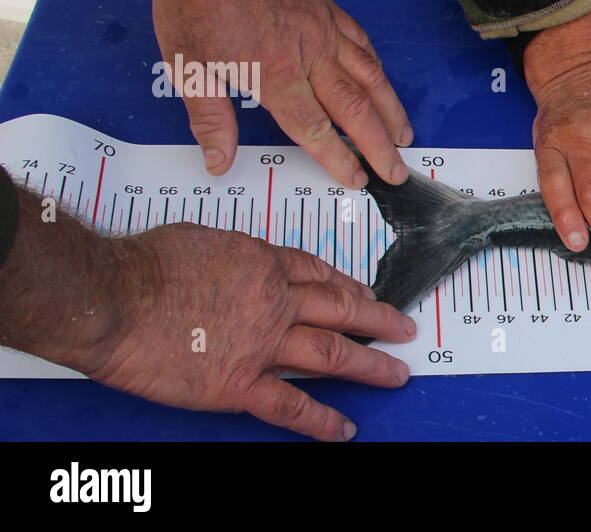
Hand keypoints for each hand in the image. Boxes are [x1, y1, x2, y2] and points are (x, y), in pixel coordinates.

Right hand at [77, 223, 415, 440]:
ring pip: (332, 354)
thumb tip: (241, 264)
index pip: (319, 274)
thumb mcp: (203, 239)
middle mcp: (274, 302)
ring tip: (395, 373)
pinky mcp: (240, 384)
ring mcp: (262, 345)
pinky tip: (344, 428)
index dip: (347, 286)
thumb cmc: (143, 265)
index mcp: (263, 264)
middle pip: (341, 309)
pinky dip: (321, 420)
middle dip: (377, 319)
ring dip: (370, 365)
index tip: (363, 293)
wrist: (112, 298)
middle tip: (402, 328)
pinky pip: (291, 406)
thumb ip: (234, 255)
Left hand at [152, 0, 411, 187]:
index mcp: (275, 74)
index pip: (314, 128)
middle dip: (379, 146)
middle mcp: (309, 54)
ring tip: (404, 135)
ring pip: (369, 76)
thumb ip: (211, 117)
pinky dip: (375, 67)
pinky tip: (382, 82)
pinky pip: (361, 42)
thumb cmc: (195, 3)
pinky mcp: (325, 9)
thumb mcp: (188, 65)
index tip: (356, 178)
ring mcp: (323, 29)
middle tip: (397, 171)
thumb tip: (218, 161)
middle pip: (354, 109)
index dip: (338, 158)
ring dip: (390, 111)